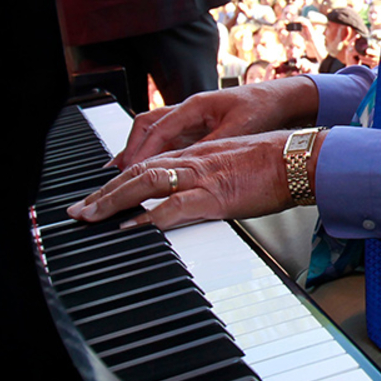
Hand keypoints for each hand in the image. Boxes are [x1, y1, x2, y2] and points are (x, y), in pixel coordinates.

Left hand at [68, 130, 299, 228]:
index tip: (98, 196)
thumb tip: (193, 197)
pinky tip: (132, 227)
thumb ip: (210, 179)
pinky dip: (149, 217)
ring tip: (92, 217)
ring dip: (114, 201)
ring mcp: (203, 176)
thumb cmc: (276, 163)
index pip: (148, 164)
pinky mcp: (216, 195)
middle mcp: (194, 160)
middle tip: (79, 211)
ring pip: (146, 183)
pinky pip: (175, 205)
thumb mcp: (234, 166)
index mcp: (198, 154)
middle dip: (104, 193)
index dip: (119, 180)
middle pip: (137, 172)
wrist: (301, 158)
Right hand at [113, 75, 317, 168]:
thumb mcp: (239, 128)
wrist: (283, 101)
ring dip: (139, 152)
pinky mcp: (199, 129)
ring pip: (155, 133)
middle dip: (130, 150)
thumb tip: (190, 161)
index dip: (141, 151)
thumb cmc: (263, 107)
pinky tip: (149, 173)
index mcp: (195, 106)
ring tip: (123, 175)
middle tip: (115, 175)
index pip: (158, 128)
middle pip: (147, 127)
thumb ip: (214, 143)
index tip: (127, 171)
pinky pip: (169, 141)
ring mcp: (192, 119)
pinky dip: (156, 156)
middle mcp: (188, 110)